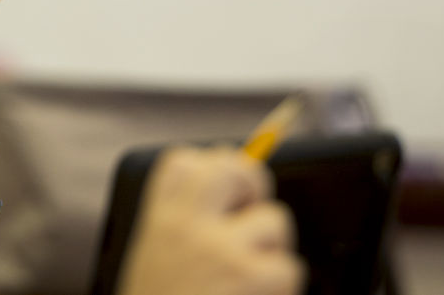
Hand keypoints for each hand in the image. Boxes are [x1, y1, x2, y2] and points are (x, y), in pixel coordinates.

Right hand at [119, 148, 303, 294]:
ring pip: (274, 221)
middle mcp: (188, 223)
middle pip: (235, 169)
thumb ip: (185, 220)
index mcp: (157, 218)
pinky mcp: (256, 276)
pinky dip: (280, 289)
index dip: (210, 169)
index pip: (187, 161)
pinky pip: (289, 267)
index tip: (220, 193)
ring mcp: (223, 248)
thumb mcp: (154, 258)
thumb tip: (236, 172)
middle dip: (253, 186)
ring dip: (269, 250)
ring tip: (243, 283)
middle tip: (251, 217)